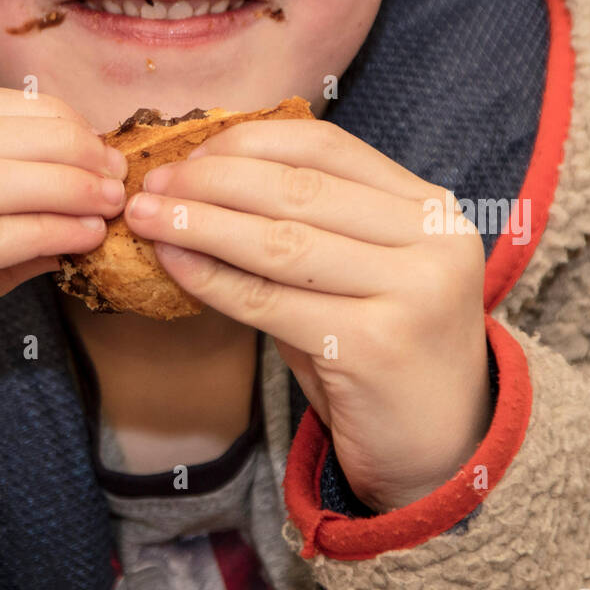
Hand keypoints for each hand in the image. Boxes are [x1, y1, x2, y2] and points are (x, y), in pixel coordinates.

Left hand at [124, 118, 493, 512]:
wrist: (441, 448)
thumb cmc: (381, 345)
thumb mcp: (360, 269)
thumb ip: (305, 221)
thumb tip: (200, 178)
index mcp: (429, 207)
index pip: (326, 146)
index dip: (250, 142)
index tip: (190, 152)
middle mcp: (431, 242)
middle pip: (299, 189)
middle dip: (213, 180)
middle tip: (155, 182)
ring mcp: (410, 294)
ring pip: (280, 241)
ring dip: (200, 223)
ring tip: (148, 215)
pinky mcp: (374, 347)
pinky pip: (270, 302)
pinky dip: (213, 278)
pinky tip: (174, 263)